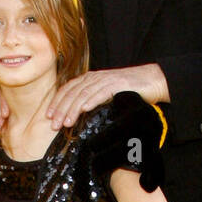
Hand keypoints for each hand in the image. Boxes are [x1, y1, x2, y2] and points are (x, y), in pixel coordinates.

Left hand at [48, 65, 169, 128]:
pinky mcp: (118, 84)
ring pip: (84, 94)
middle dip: (61, 109)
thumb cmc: (130, 90)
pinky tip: (84, 110)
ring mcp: (106, 79)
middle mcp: (96, 77)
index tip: (48, 115)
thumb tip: (78, 116)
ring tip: (66, 122)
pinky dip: (92, 101)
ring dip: (73, 109)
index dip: (56, 102)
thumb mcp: (106, 94)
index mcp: (90, 78)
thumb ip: (92, 100)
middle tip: (53, 124)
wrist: (152, 80)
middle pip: (72, 93)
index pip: (68, 89)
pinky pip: (102, 92)